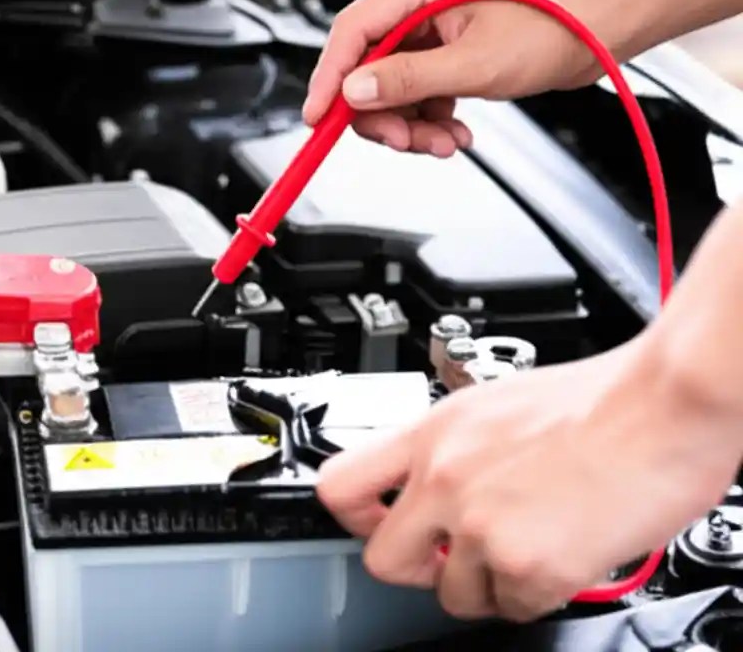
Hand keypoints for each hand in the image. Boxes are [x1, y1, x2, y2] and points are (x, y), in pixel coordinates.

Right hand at [303, 0, 608, 156]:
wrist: (606, 31)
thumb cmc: (558, 27)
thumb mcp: (476, 63)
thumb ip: (409, 80)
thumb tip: (356, 92)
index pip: (352, 32)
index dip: (329, 79)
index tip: (318, 118)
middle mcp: (421, 3)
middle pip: (367, 67)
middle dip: (381, 113)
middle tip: (403, 141)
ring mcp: (434, 29)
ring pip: (391, 88)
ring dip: (410, 124)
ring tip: (442, 142)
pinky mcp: (448, 52)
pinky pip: (417, 93)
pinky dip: (430, 120)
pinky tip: (454, 132)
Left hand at [316, 337, 739, 621]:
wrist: (667, 405)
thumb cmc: (602, 398)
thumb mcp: (496, 404)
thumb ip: (454, 448)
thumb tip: (434, 483)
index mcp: (433, 434)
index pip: (339, 486)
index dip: (355, 519)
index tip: (378, 526)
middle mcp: (444, 479)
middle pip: (383, 561)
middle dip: (421, 569)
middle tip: (457, 558)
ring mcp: (482, 527)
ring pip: (451, 595)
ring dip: (487, 584)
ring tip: (528, 549)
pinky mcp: (528, 567)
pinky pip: (511, 609)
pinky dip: (535, 595)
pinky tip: (560, 558)